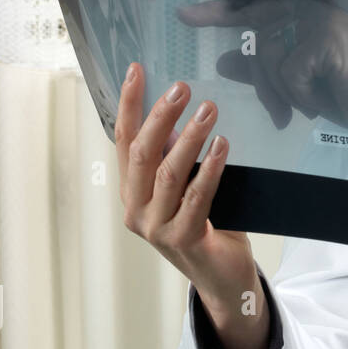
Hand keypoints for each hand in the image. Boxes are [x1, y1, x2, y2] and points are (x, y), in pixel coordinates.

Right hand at [116, 62, 259, 334]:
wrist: (223, 278)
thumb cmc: (207, 226)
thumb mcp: (186, 188)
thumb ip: (178, 159)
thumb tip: (186, 111)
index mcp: (132, 192)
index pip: (123, 140)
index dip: (129, 105)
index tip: (136, 70)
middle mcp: (136, 209)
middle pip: (142, 153)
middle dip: (160, 116)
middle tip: (182, 87)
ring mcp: (156, 227)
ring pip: (168, 173)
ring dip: (189, 138)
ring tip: (209, 109)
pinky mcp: (183, 240)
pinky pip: (197, 197)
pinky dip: (211, 169)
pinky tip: (223, 146)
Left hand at [177, 0, 347, 138]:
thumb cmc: (345, 92)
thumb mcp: (295, 84)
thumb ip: (260, 71)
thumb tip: (225, 61)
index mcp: (298, 16)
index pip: (251, 10)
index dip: (218, 12)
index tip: (184, 14)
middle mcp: (307, 11)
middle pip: (257, 43)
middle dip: (265, 85)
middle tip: (281, 113)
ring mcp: (317, 20)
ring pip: (270, 58)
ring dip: (284, 92)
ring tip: (306, 106)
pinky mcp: (326, 38)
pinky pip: (290, 71)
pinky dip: (301, 94)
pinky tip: (319, 101)